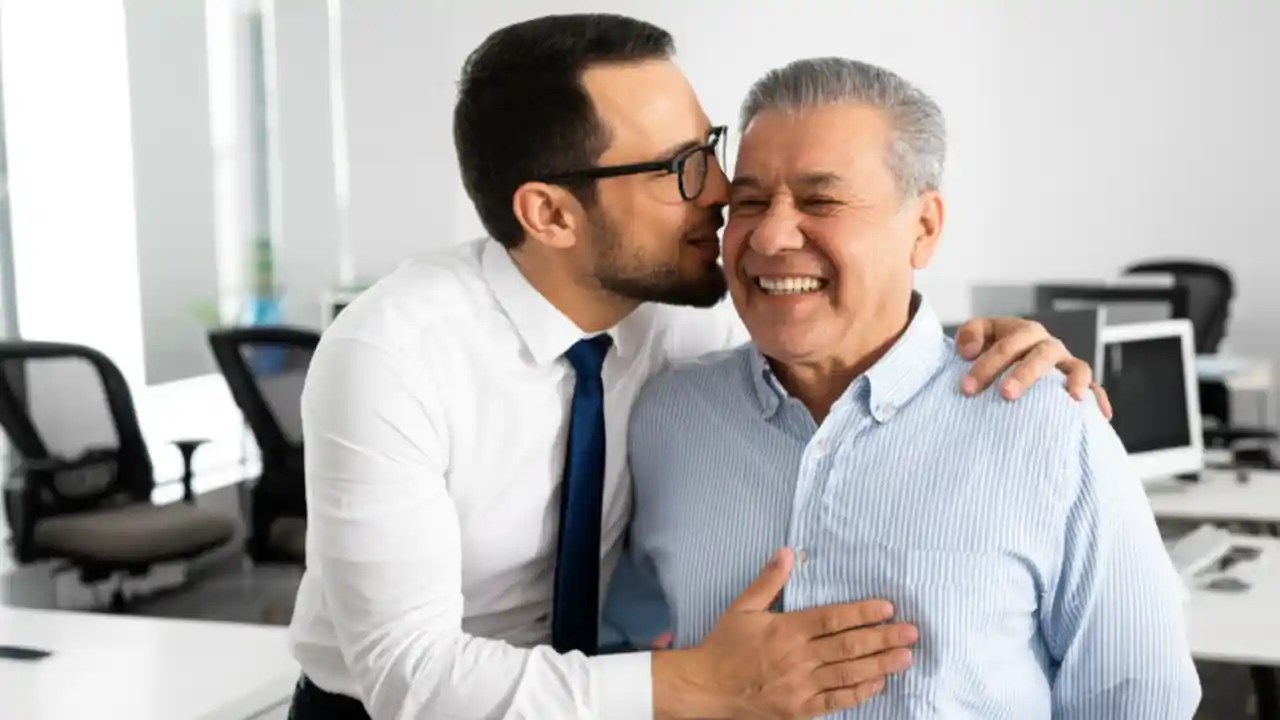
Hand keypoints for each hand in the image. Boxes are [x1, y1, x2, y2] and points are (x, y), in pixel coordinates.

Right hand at [653, 549, 916, 718]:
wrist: (705, 688)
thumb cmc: (723, 646)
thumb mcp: (741, 608)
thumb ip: (767, 581)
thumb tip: (787, 553)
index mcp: (786, 630)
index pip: (833, 619)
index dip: (863, 612)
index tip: (888, 607)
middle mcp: (798, 658)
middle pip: (849, 646)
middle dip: (883, 638)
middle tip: (911, 631)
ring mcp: (801, 686)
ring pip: (848, 674)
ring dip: (880, 664)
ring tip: (905, 656)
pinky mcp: (800, 709)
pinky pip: (836, 701)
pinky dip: (859, 692)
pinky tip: (878, 683)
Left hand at [954, 316, 1112, 418]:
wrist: (1010, 358)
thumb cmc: (992, 349)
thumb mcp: (978, 335)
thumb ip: (970, 334)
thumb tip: (969, 350)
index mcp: (1023, 332)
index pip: (1007, 345)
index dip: (986, 365)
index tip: (967, 388)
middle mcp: (1048, 345)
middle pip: (1042, 354)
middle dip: (1025, 374)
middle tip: (1006, 394)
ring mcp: (1066, 363)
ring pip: (1077, 367)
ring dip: (1075, 381)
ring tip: (1072, 398)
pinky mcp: (1077, 381)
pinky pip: (1095, 387)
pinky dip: (1098, 398)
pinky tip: (1102, 415)